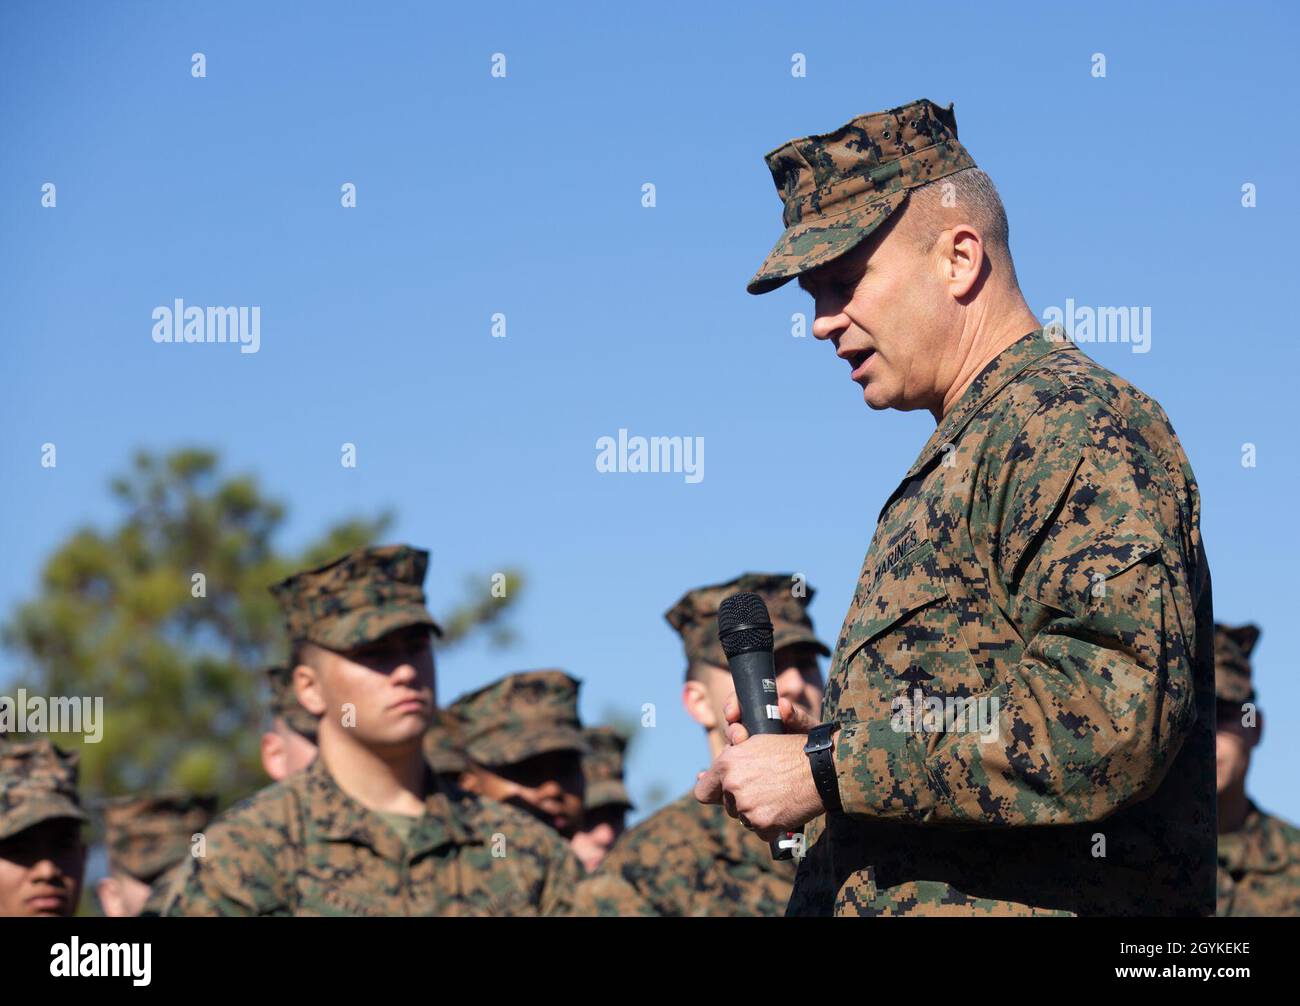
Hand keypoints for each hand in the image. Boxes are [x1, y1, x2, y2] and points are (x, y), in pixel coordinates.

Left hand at [693, 697, 827, 839]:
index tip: (721, 793)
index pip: (702, 791)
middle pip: (727, 805)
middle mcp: (732, 786)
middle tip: (764, 788)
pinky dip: (771, 824)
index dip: (713, 793)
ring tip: (777, 795)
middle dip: (741, 799)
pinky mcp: (762, 824)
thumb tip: (700, 777)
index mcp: (727, 765)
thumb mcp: (755, 745)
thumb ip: (728, 761)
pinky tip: (783, 808)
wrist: (820, 769)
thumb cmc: (789, 752)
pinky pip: (760, 830)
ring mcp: (746, 807)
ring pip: (744, 818)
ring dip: (756, 812)